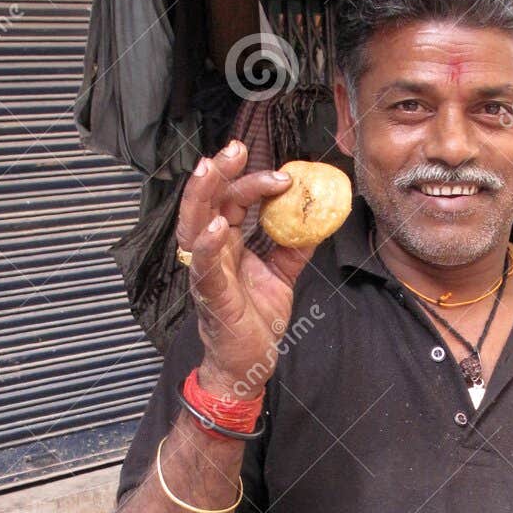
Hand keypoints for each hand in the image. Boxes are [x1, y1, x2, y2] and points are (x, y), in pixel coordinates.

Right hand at [177, 142, 314, 401]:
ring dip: (202, 197)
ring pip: (195, 227)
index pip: (232, 201)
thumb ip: (294, 246)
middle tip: (235, 148)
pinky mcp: (212, 297)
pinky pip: (205, 269)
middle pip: (207, 204)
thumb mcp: (282, 275)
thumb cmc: (256, 321)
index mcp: (227, 245)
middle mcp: (212, 254)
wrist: (249, 363)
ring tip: (212, 170)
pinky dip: (208, 246)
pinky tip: (217, 227)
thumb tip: (317, 218)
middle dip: (219, 173)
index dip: (249, 181)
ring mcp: (208, 274)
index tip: (280, 172)